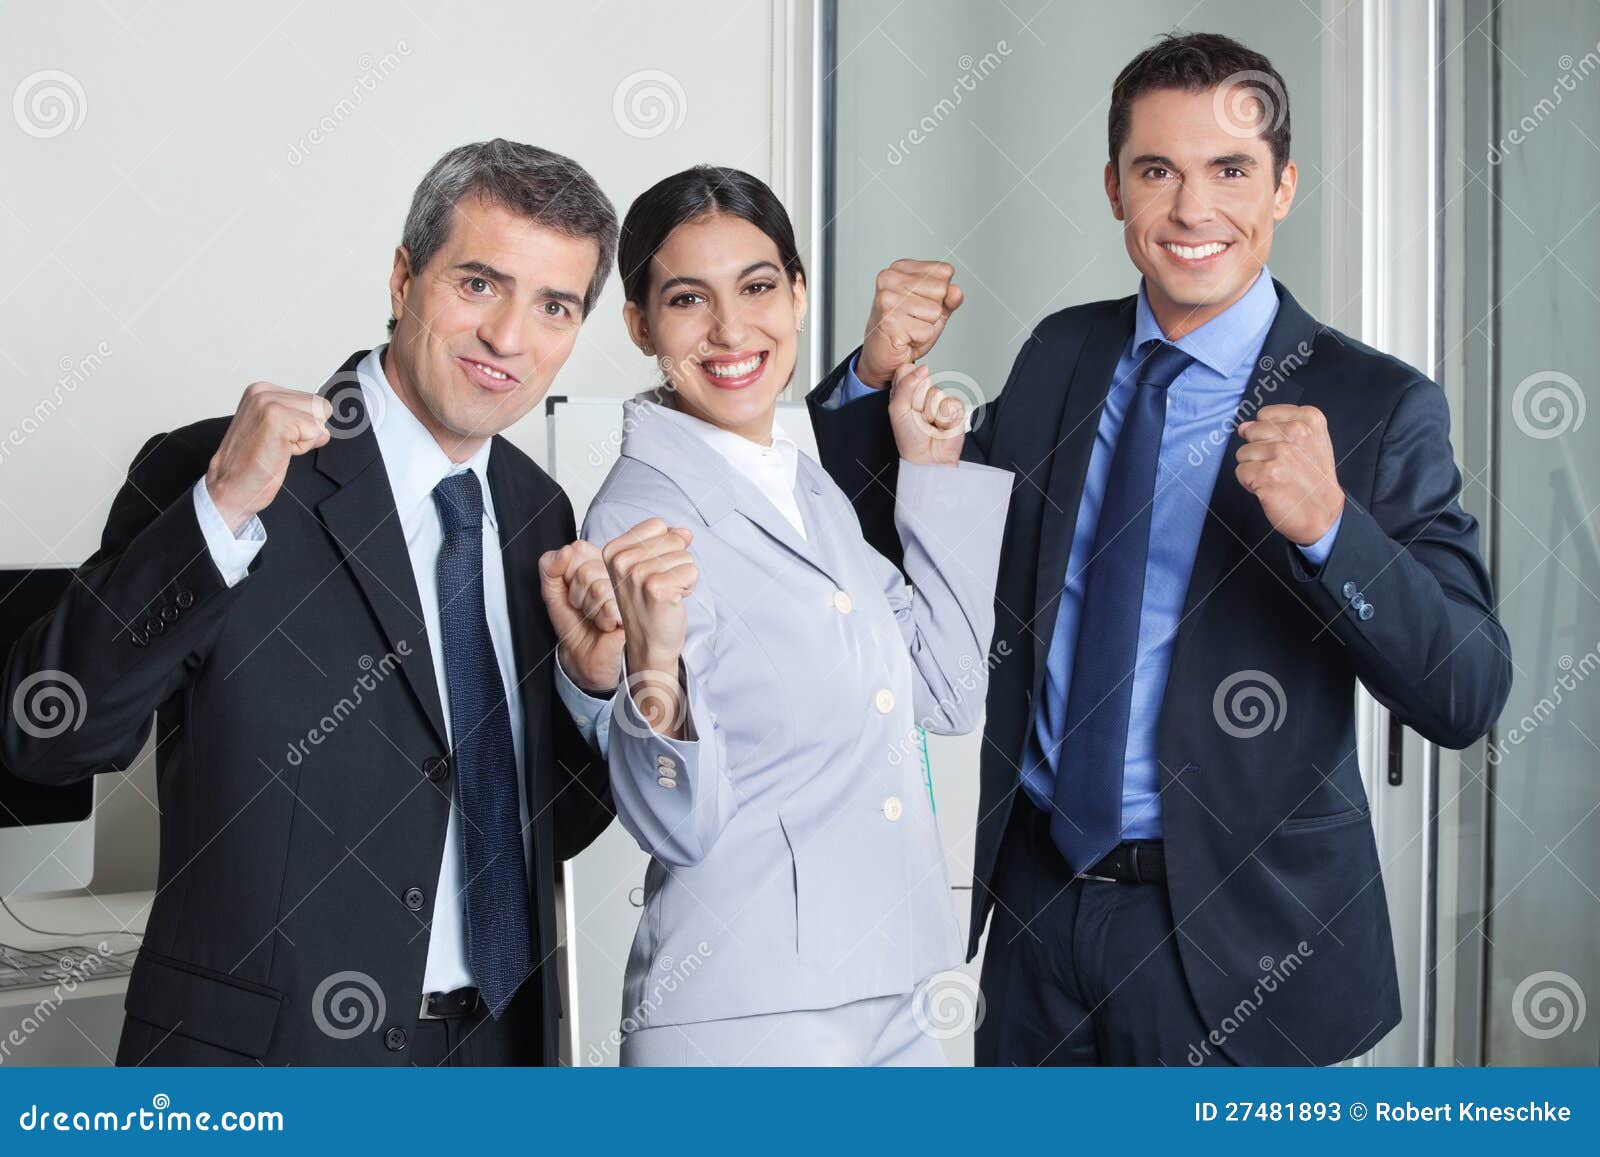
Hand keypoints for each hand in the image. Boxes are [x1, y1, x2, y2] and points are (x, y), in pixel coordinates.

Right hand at [205, 382, 332, 532]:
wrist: (231, 486)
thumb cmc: (250, 464)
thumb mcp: (277, 430)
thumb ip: (300, 419)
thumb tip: (327, 423)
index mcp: (262, 391)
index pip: (312, 401)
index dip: (303, 425)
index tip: (278, 437)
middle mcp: (263, 392)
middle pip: (320, 407)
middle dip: (306, 431)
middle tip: (277, 445)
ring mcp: (269, 403)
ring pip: (319, 419)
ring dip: (304, 440)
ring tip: (277, 448)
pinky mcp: (278, 419)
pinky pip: (315, 432)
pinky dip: (302, 448)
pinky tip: (279, 452)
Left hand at [540, 540, 623, 693]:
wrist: (584, 658)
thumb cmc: (574, 625)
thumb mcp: (552, 592)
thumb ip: (549, 566)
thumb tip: (564, 551)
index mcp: (600, 562)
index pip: (579, 549)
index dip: (569, 573)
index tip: (574, 589)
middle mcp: (617, 572)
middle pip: (586, 571)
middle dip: (578, 595)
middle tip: (586, 608)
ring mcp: (630, 590)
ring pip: (598, 588)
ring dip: (590, 609)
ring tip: (597, 617)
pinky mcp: (637, 609)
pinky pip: (609, 607)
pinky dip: (602, 621)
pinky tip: (608, 625)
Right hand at [602, 518, 697, 738]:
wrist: (648, 645)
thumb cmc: (649, 606)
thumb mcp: (649, 567)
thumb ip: (665, 543)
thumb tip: (685, 532)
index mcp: (613, 551)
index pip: (657, 525)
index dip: (664, 547)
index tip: (653, 571)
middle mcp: (621, 561)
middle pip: (673, 538)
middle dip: (676, 562)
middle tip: (661, 587)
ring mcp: (637, 574)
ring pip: (685, 556)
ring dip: (683, 577)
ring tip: (666, 595)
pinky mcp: (657, 588)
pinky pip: (692, 572)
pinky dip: (689, 587)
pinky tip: (673, 602)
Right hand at [857, 259, 963, 388]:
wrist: (882, 353)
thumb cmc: (906, 328)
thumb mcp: (934, 308)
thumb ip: (949, 298)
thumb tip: (956, 291)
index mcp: (901, 268)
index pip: (944, 271)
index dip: (940, 293)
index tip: (920, 303)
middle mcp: (890, 278)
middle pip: (941, 289)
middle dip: (933, 310)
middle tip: (913, 318)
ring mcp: (888, 299)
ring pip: (935, 311)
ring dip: (926, 325)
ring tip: (908, 327)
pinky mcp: (889, 321)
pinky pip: (926, 331)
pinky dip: (920, 339)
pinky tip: (904, 337)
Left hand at [889, 362, 965, 465]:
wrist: (927, 460)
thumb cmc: (910, 438)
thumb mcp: (897, 410)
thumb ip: (905, 385)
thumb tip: (923, 368)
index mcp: (908, 390)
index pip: (906, 371)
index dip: (905, 386)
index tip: (904, 404)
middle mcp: (925, 392)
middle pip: (922, 381)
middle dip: (916, 401)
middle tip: (917, 417)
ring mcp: (941, 399)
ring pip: (935, 393)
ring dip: (929, 413)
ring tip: (930, 424)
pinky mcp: (957, 408)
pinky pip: (949, 404)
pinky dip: (943, 419)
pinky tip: (942, 426)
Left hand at [1235, 404, 1345, 545]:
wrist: (1324, 515)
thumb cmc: (1314, 480)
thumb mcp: (1311, 442)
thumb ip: (1278, 427)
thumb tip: (1243, 426)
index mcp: (1309, 419)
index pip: (1264, 415)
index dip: (1268, 434)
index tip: (1287, 448)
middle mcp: (1296, 432)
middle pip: (1251, 432)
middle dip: (1259, 450)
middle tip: (1281, 466)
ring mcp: (1281, 453)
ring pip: (1243, 452)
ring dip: (1254, 468)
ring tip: (1277, 478)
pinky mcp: (1266, 474)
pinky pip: (1240, 471)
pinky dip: (1250, 483)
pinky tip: (1270, 488)